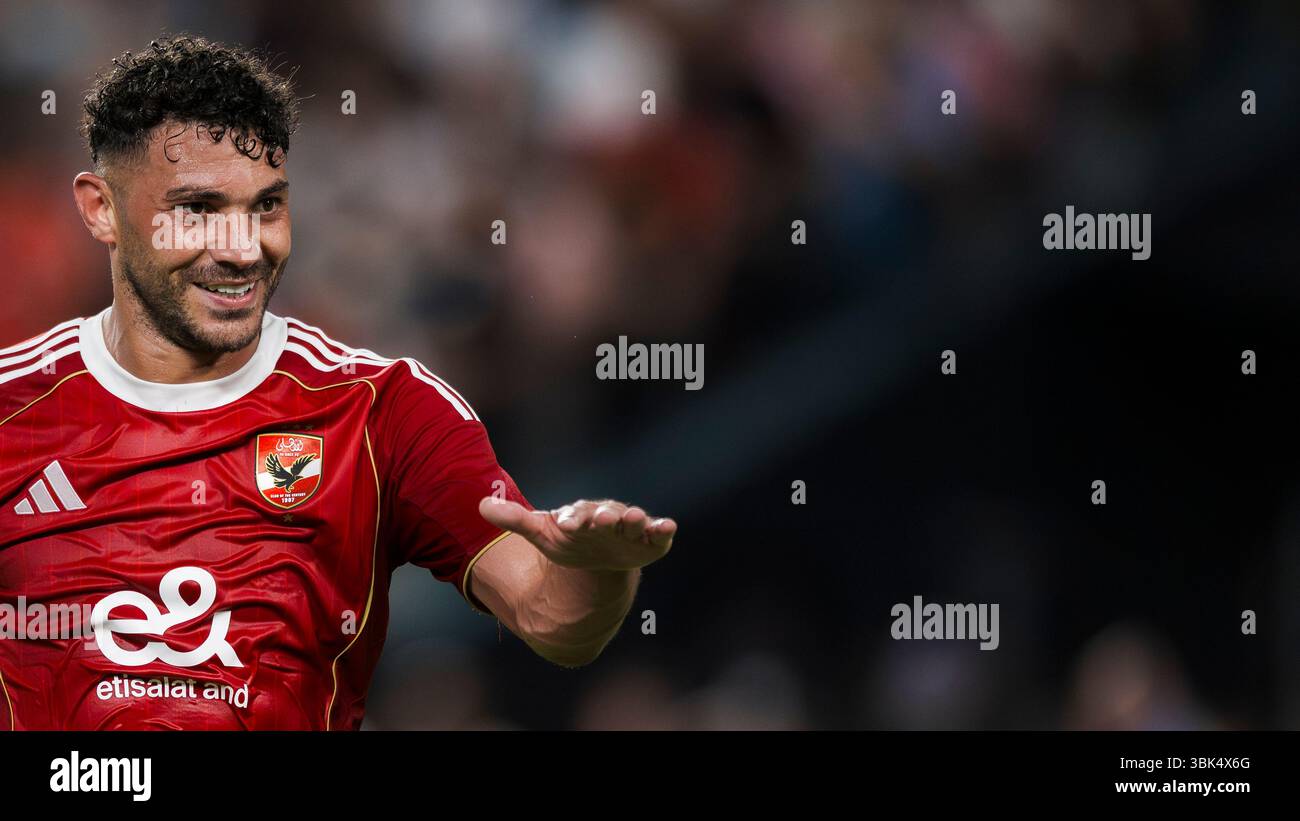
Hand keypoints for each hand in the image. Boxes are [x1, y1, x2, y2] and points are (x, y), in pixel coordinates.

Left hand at [478, 497, 676, 571]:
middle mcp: (608, 517)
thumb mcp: (542, 533)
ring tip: (636, 520)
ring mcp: (631, 528)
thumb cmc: (570, 541)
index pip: (576, 515)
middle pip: (607, 515)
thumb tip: (480, 504)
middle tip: (605, 519)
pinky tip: (667, 527)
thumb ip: (514, 520)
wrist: (600, 558)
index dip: (572, 520)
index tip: (567, 524)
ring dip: (636, 520)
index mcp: (582, 515)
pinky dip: (663, 529)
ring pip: (634, 522)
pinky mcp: (651, 541)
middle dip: (606, 517)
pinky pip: (658, 533)